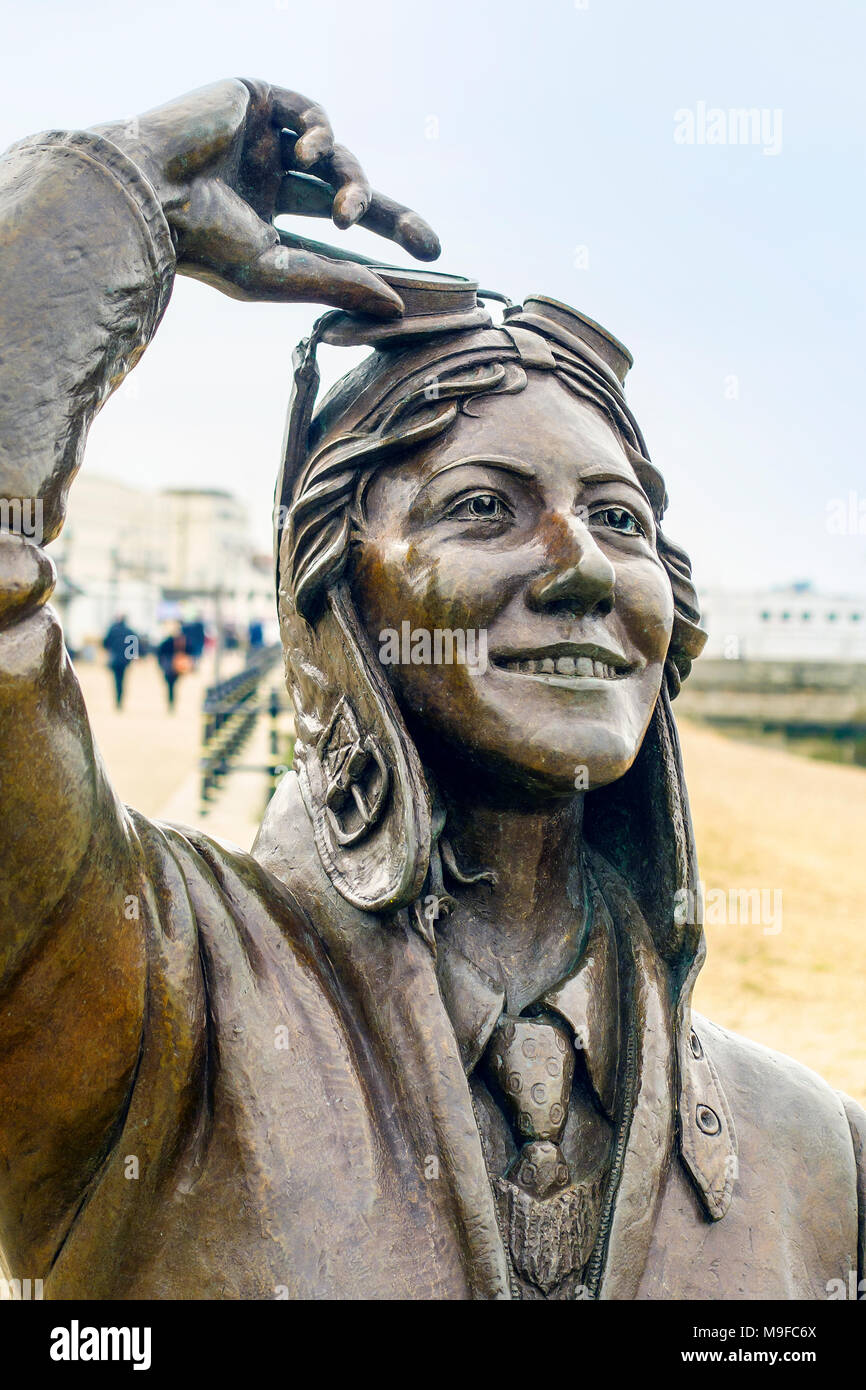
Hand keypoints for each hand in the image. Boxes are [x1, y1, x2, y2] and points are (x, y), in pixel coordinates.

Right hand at [94, 79, 439, 313]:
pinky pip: (313, 115)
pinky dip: (324, 136)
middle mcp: (269, 181)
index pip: (338, 235)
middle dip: (391, 217)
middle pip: (348, 193)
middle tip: (428, 245)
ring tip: (347, 210)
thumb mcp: (279, 273)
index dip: (382, 246)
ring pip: (336, 159)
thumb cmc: (202, 243)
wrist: (148, 190)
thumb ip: (337, 283)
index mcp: (268, 224)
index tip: (429, 264)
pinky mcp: (258, 101)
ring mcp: (264, 141)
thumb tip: (396, 307)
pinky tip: (314, 156)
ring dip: (354, 184)